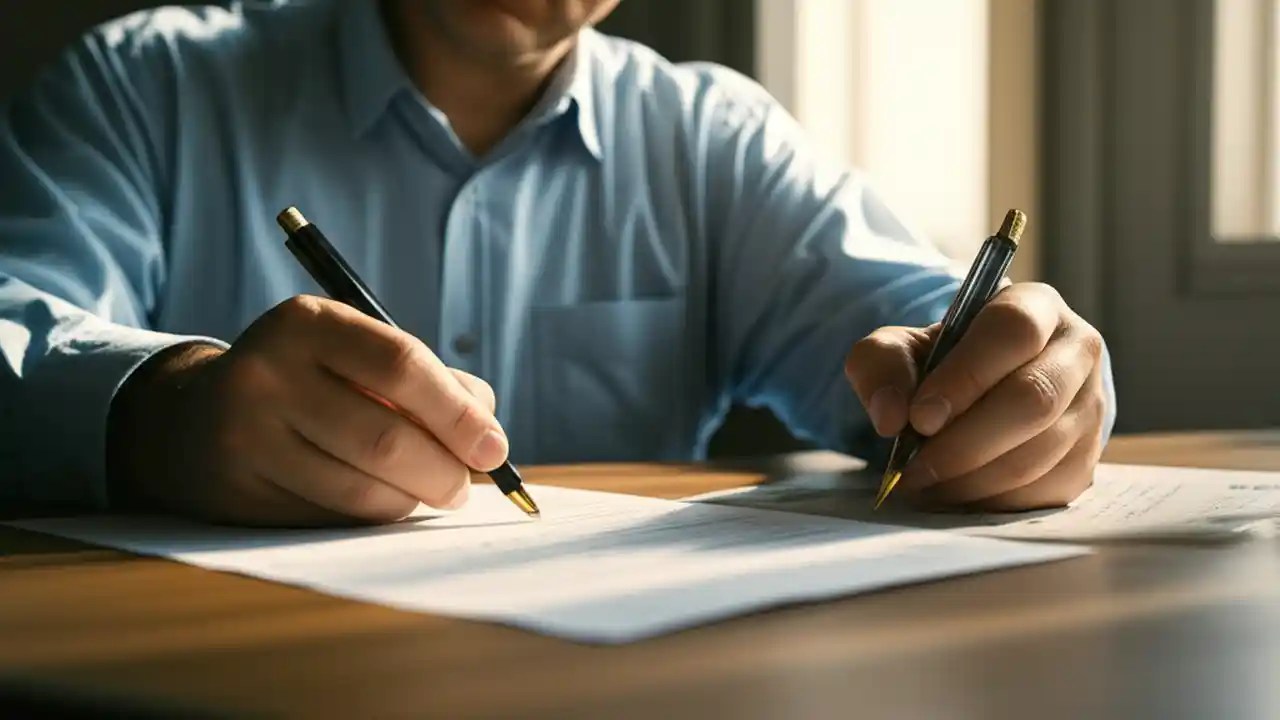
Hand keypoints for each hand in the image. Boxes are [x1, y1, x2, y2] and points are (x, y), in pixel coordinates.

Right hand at [107, 295, 506, 525]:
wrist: (194, 417)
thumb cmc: (308, 381)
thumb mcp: (355, 354)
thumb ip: (428, 379)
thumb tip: (487, 428)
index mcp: (306, 323)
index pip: (401, 364)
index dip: (458, 413)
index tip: (494, 449)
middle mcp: (267, 374)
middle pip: (385, 438)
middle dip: (443, 471)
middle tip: (464, 486)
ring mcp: (246, 436)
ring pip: (361, 488)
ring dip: (412, 500)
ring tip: (429, 492)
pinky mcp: (239, 493)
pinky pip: (332, 518)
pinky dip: (373, 516)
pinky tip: (382, 502)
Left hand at [845, 282, 1107, 511]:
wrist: (981, 392)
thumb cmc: (941, 362)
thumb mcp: (899, 348)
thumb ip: (882, 366)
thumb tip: (891, 416)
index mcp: (1036, 306)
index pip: (1013, 331)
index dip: (966, 377)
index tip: (921, 418)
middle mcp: (1077, 351)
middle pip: (1034, 398)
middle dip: (966, 442)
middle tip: (915, 467)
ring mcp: (1091, 408)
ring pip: (1039, 452)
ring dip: (973, 478)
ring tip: (926, 484)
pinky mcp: (1088, 459)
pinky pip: (1045, 491)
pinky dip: (992, 501)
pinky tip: (955, 494)